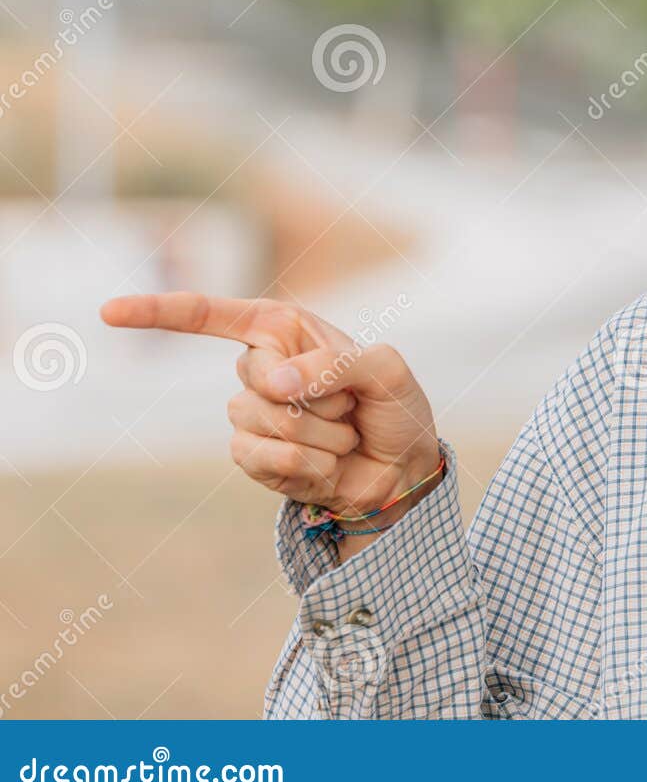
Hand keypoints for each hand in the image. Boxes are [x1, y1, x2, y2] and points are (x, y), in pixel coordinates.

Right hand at [100, 292, 438, 514]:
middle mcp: (263, 367)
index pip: (212, 315)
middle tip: (349, 405)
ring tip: (343, 435)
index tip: (109, 312)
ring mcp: (254, 415)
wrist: (402, 470)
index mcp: (286, 329)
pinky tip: (327, 466)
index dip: (158, 312)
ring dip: (320, 433)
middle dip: (317, 394)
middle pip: (255, 376)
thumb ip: (337, 364)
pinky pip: (260, 458)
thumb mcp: (387, 371)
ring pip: (261, 421)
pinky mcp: (254, 457)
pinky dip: (307, 464)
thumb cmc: (396, 409)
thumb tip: (275, 381)